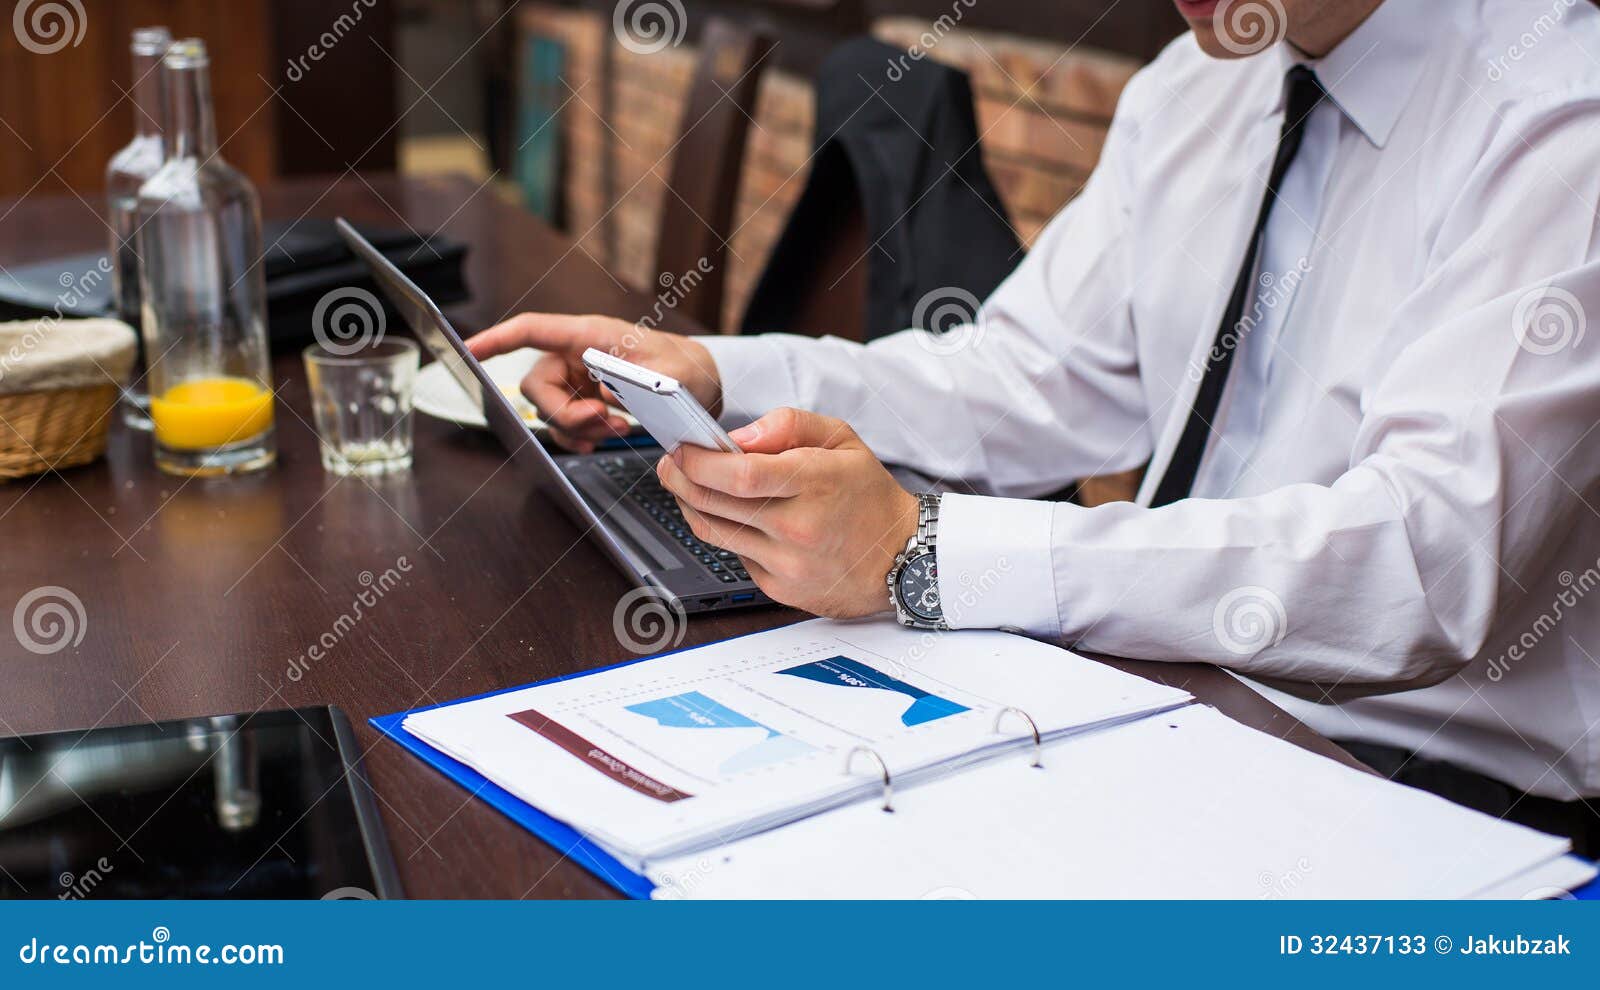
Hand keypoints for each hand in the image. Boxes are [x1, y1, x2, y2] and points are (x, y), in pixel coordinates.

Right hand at [464, 313, 721, 451]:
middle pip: (536, 386)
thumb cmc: (686, 367)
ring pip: (547, 411)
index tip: (466, 350)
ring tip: (616, 426)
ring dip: (576, 428)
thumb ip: (642, 384)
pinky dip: (578, 437)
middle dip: (565, 413)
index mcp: (590, 334)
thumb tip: (605, 396)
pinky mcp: (583, 402)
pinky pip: (561, 425)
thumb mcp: (676, 374)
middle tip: (605, 421)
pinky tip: (604, 435)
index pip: (532, 331)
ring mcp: (577, 381)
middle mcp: (575, 356)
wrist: (701, 383)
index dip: (496, 339)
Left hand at [656, 407, 918, 617]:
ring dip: (691, 504)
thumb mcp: (843, 439)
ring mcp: (786, 563)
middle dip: (680, 479)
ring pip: (713, 532)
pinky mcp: (779, 588)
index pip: (739, 473)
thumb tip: (738, 436)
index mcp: (815, 484)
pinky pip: (734, 555)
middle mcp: (798, 528)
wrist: (902, 557)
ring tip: (689, 484)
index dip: (699, 460)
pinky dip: (725, 531)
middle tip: (671, 463)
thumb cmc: (868, 495)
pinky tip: (732, 515)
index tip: (682, 447)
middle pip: (714, 503)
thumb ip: (789, 424)